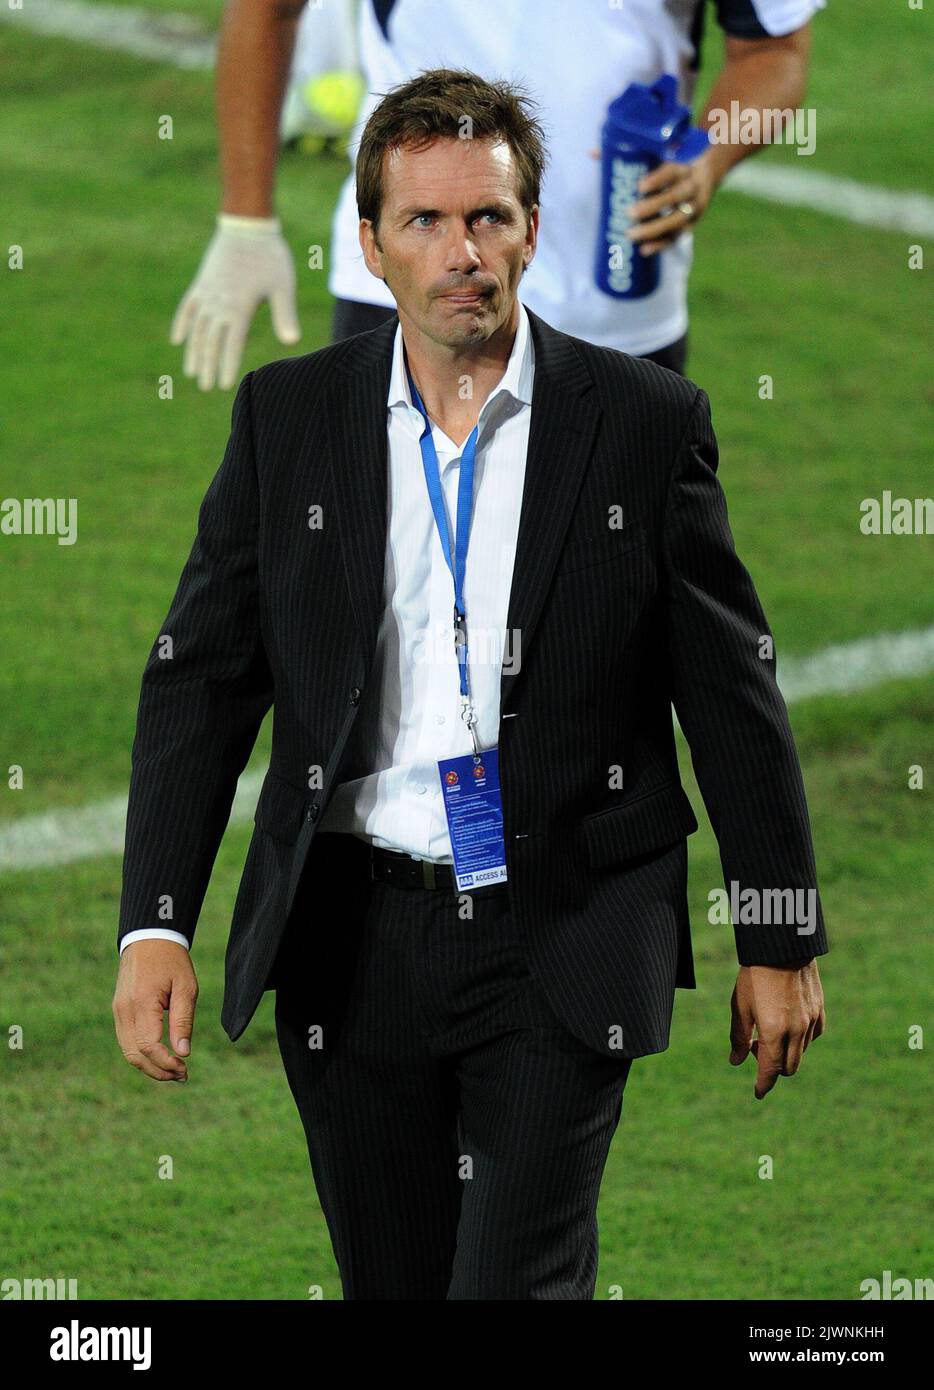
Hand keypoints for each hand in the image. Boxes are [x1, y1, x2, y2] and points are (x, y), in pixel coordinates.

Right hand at [112, 940, 198, 1081]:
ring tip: (174, 1071)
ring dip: (149, 1066)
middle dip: (157, 1071)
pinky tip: (160, 1056)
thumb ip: (183, 1021)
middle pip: (134, 1055)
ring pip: (127, 1051)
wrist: (148, 938)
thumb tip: (183, 1053)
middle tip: (182, 1076)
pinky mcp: (118, 1010)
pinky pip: (126, 1040)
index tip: (184, 1068)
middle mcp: (124, 1010)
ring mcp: (118, 1011)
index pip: (148, 1046)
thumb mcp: (186, 987)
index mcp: (142, 1003)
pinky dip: (141, 1054)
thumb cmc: (172, 960)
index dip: (165, 1063)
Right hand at [170, 214, 300, 390]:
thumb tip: (292, 341)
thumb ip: (285, 313)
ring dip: (193, 351)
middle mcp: (219, 303)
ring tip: (191, 372)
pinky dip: (182, 324)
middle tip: (205, 387)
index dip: (227, 365)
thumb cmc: (271, 255)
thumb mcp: (283, 285)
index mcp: (239, 307)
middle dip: (208, 365)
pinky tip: (178, 340)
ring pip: (196, 328)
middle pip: (210, 341)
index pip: (231, 344)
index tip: (224, 385)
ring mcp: (207, 293)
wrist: (247, 224)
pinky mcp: (202, 283)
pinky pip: (187, 307)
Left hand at [588, 146, 716, 254]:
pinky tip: (644, 250)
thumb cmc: (671, 161)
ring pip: (677, 219)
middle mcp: (692, 186)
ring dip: (655, 229)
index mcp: (684, 166)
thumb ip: (629, 154)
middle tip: (629, 213)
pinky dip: (661, 244)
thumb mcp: (658, 153)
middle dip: (653, 207)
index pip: (672, 171)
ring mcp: (694, 207)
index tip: (639, 186)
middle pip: (675, 197)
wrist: (707, 171)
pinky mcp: (691, 223)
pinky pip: (677, 236)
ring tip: (631, 235)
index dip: (657, 179)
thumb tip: (592, 154)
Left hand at [729, 960, 825, 1099]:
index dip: (763, 1084)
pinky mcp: (820, 1010)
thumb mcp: (740, 1006)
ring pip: (801, 1052)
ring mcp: (811, 1021)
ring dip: (786, 1052)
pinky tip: (789, 1027)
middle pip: (788, 1067)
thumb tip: (736, 1061)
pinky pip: (813, 1036)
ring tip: (769, 1032)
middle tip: (756, 1049)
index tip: (758, 1093)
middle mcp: (796, 1031)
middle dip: (773, 1068)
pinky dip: (801, 1040)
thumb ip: (739, 1037)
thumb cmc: (755, 975)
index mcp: (774, 1032)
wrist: (782, 947)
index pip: (770, 1070)